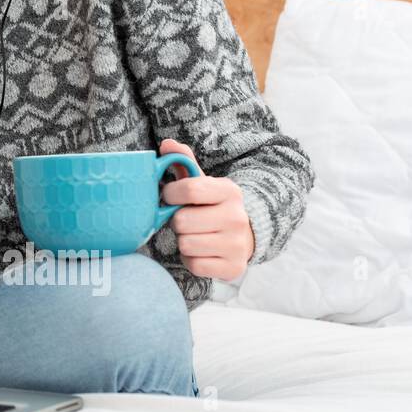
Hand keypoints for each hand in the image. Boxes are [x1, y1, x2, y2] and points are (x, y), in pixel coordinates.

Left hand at [158, 138, 254, 280]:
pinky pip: (194, 265)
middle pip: (182, 221)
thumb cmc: (212, 206)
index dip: (171, 194)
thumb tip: (166, 144)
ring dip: (184, 241)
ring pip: (186, 244)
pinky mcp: (234, 268)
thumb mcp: (202, 182)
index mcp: (229, 191)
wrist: (244, 236)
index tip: (171, 197)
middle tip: (188, 219)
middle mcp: (237, 217)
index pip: (189, 189)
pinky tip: (202, 251)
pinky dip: (191, 260)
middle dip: (178, 221)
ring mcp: (237, 244)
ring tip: (196, 234)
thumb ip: (183, 161)